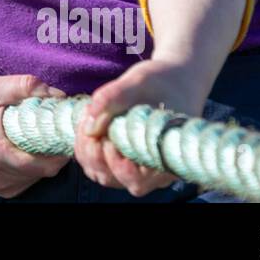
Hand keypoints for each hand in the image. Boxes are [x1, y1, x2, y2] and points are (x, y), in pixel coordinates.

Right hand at [0, 74, 71, 198]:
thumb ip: (22, 87)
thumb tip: (57, 94)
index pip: (45, 162)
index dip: (62, 147)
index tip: (66, 128)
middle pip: (45, 170)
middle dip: (56, 151)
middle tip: (57, 129)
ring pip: (37, 177)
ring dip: (44, 159)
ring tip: (40, 136)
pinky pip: (26, 181)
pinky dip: (32, 166)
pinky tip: (24, 148)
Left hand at [76, 57, 211, 195]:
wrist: (173, 79)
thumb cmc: (163, 81)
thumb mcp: (140, 80)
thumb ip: (115, 96)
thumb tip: (89, 126)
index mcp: (165, 158)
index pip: (134, 180)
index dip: (114, 163)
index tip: (107, 138)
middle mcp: (152, 170)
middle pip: (111, 178)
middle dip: (93, 153)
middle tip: (88, 123)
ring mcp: (136, 166)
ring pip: (100, 173)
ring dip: (86, 149)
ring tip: (87, 119)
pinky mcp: (122, 157)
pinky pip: (97, 162)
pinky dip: (86, 145)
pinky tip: (87, 121)